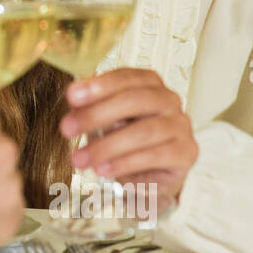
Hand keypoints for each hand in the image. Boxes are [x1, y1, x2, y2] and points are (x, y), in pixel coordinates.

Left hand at [62, 68, 198, 206]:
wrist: (150, 175)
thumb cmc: (125, 139)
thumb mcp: (104, 120)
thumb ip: (92, 106)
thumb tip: (74, 96)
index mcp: (149, 84)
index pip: (126, 77)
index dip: (99, 85)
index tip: (71, 96)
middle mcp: (169, 100)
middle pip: (135, 100)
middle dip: (96, 114)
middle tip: (66, 128)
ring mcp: (180, 126)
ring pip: (144, 131)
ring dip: (106, 146)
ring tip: (79, 159)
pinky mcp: (186, 153)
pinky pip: (154, 156)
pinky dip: (124, 163)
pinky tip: (102, 170)